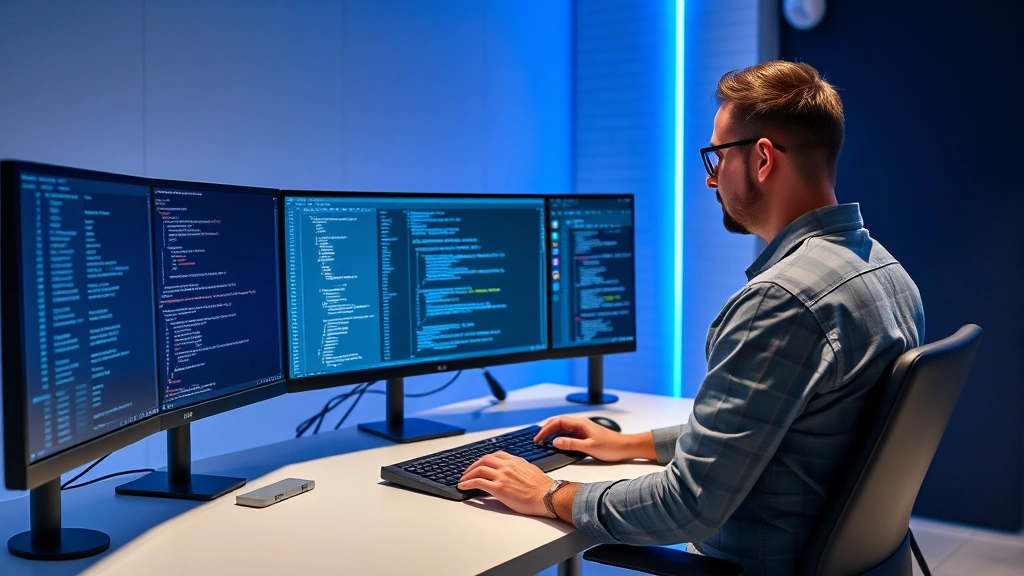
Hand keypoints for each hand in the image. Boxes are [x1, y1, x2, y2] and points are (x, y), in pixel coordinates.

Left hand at [457, 451, 553, 517]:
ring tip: (463, 480)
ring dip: (468, 474)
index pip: (496, 455)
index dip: (485, 459)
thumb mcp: (532, 471)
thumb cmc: (543, 488)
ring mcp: (502, 476)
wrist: (548, 496)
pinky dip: (468, 483)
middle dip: (473, 466)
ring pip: (478, 470)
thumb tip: (515, 473)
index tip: (480, 464)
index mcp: (516, 461)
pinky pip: (478, 482)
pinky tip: (463, 486)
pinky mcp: (498, 488)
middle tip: (467, 472)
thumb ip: (520, 469)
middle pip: (484, 460)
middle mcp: (507, 465)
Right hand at [534, 415, 651, 461]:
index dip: (546, 429)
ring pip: (563, 427)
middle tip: (536, 439)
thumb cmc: (611, 446)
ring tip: (542, 440)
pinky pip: (568, 433)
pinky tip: (556, 442)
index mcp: (581, 423)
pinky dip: (559, 436)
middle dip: (546, 429)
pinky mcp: (585, 434)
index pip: (558, 422)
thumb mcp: (589, 447)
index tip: (538, 438)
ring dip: (552, 432)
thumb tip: (555, 441)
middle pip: (558, 422)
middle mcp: (581, 423)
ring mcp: (583, 429)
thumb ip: (571, 444)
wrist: (625, 447)